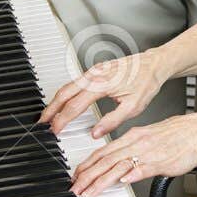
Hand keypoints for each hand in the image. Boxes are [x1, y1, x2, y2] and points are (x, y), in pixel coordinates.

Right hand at [39, 48, 167, 139]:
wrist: (154, 63)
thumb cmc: (146, 82)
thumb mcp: (134, 106)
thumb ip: (113, 121)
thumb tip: (95, 133)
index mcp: (102, 85)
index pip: (75, 106)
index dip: (62, 120)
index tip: (55, 130)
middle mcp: (94, 75)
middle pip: (64, 93)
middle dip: (51, 109)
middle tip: (42, 122)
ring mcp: (93, 71)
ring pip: (67, 86)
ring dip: (56, 101)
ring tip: (49, 115)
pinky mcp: (96, 70)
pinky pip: (74, 82)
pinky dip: (65, 93)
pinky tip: (63, 101)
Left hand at [70, 113, 196, 196]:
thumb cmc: (181, 134)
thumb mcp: (151, 138)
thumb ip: (135, 151)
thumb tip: (124, 165)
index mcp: (133, 137)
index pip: (103, 152)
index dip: (87, 164)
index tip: (77, 175)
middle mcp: (136, 143)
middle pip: (104, 159)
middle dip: (86, 175)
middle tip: (74, 187)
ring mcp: (147, 152)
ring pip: (117, 165)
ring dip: (100, 180)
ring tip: (88, 191)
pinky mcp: (160, 161)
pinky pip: (142, 168)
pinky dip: (130, 174)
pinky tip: (121, 182)